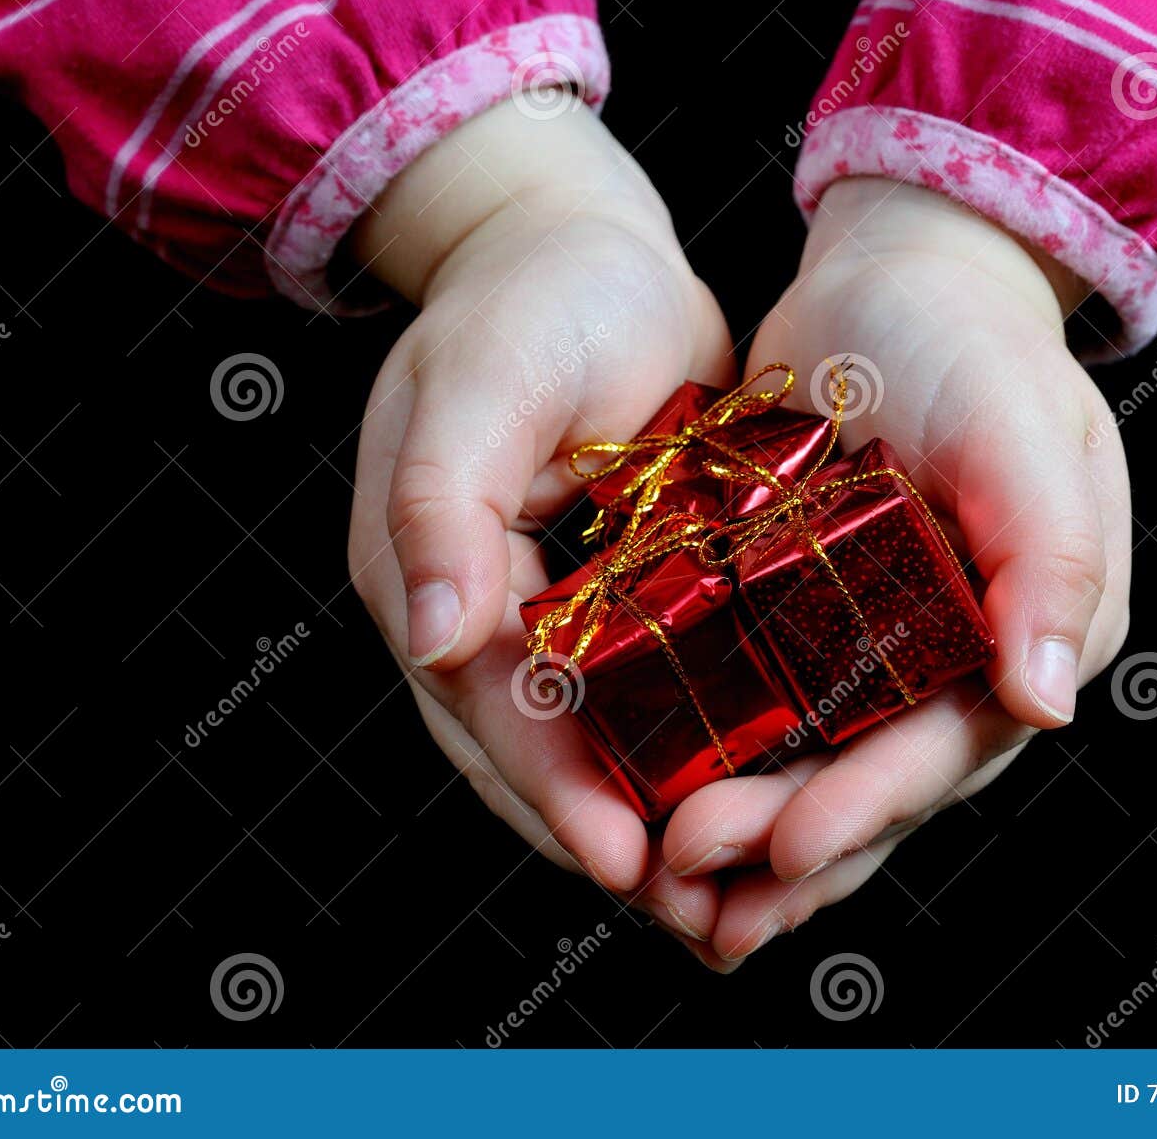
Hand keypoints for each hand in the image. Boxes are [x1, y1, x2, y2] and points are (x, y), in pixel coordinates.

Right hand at [345, 96, 735, 941]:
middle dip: (600, 835)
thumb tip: (433, 635)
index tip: (623, 862)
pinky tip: (731, 791)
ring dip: (643, 813)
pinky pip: (634, 691)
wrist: (580, 246)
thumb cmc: (534, 295)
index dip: (551, 791)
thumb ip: (444, 501)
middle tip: (691, 910)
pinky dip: (674, 749)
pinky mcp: (606, 591)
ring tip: (717, 889)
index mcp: (425, 569)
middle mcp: (475, 607)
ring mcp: (538, 607)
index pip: (487, 710)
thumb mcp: (487, 379)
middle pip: (532, 751)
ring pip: (585, 739)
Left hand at [661, 178, 1131, 961]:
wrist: (899, 281)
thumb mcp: (1024, 432)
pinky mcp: (811, 626)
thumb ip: (1050, 559)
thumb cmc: (973, 343)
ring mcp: (882, 654)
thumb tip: (1045, 703)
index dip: (867, 808)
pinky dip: (719, 765)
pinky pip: (764, 716)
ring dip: (744, 836)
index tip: (784, 850)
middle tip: (687, 876)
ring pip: (812, 771)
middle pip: (869, 785)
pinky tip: (655, 805)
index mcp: (1028, 637)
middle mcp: (959, 666)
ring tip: (663, 885)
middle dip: (783, 843)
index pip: (945, 750)